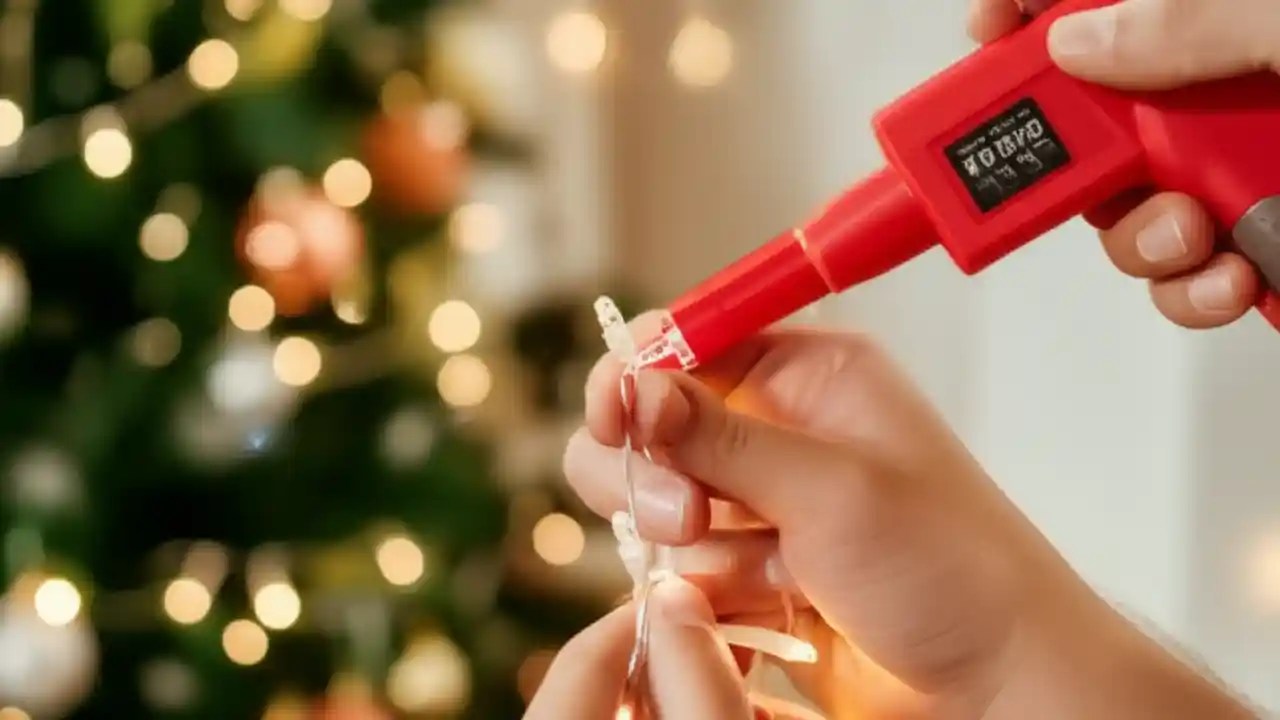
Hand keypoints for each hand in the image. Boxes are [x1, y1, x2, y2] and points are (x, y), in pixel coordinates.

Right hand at [565, 324, 1259, 718]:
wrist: (996, 683)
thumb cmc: (951, 569)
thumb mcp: (832, 490)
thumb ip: (719, 437)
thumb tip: (632, 386)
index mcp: (812, 376)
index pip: (691, 341)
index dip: (637, 371)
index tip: (610, 414)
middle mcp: (780, 429)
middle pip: (651, 422)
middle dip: (650, 470)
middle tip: (686, 516)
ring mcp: (762, 503)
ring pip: (656, 499)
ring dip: (688, 542)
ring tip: (758, 577)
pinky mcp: (751, 569)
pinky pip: (681, 566)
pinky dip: (704, 591)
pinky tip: (768, 610)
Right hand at [970, 0, 1279, 329]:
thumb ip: (1196, 16)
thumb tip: (1082, 44)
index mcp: (1223, 18)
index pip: (1093, 4)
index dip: (1024, 14)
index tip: (988, 35)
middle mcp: (1218, 87)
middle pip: (1087, 114)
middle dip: (1066, 156)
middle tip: (1077, 171)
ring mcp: (1232, 166)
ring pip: (1124, 206)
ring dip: (1139, 238)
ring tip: (1190, 235)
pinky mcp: (1254, 234)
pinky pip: (1180, 273)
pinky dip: (1190, 292)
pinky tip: (1232, 278)